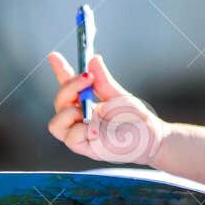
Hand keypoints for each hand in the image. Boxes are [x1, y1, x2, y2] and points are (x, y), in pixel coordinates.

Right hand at [46, 50, 169, 163]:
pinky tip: (96, 130)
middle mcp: (80, 119)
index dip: (60, 71)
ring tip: (90, 112)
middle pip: (59, 102)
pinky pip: (70, 138)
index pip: (68, 87)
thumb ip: (103, 80)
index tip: (54, 56)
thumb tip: (93, 59)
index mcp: (86, 105)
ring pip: (55, 124)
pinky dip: (81, 130)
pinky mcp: (85, 148)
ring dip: (69, 112)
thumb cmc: (135, 118)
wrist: (150, 137)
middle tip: (89, 77)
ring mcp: (81, 134)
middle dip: (69, 86)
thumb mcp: (118, 95)